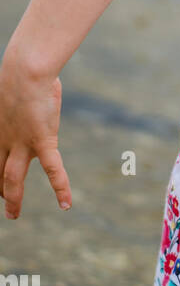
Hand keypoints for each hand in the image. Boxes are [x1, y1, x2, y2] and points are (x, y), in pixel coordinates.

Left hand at [0, 50, 71, 218]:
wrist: (26, 70)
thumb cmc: (23, 71)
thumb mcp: (13, 88)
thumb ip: (18, 99)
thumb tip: (29, 91)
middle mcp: (5, 140)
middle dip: (0, 190)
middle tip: (5, 205)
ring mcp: (22, 143)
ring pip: (12, 178)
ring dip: (12, 198)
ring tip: (12, 215)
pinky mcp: (43, 141)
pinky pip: (52, 170)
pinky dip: (60, 188)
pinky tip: (66, 204)